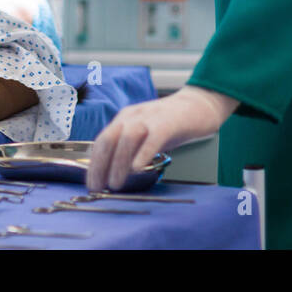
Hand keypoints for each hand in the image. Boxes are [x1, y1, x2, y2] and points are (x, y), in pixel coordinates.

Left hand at [86, 86, 239, 191]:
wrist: (200, 104)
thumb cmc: (173, 123)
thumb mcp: (146, 134)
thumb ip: (133, 148)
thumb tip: (115, 173)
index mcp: (125, 118)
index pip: (102, 140)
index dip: (94, 163)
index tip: (91, 183)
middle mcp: (133, 116)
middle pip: (108, 139)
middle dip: (99, 165)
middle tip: (98, 187)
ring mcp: (150, 118)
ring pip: (127, 139)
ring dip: (117, 164)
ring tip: (115, 184)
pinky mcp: (168, 123)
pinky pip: (152, 138)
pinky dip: (142, 153)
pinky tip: (137, 168)